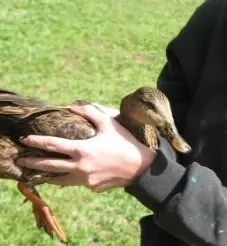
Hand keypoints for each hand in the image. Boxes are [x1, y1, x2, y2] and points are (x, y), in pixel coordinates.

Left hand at [17, 103, 155, 191]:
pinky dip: (69, 178)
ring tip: (38, 173)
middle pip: (49, 166)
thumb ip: (90, 111)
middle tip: (21, 161)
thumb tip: (72, 104)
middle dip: (32, 163)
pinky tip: (67, 175)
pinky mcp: (92, 188)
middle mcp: (80, 167)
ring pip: (59, 180)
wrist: (140, 166)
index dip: (37, 142)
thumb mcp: (109, 123)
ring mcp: (85, 180)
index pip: (53, 145)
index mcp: (83, 150)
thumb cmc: (125, 142)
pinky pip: (76, 183)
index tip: (24, 140)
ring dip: (47, 175)